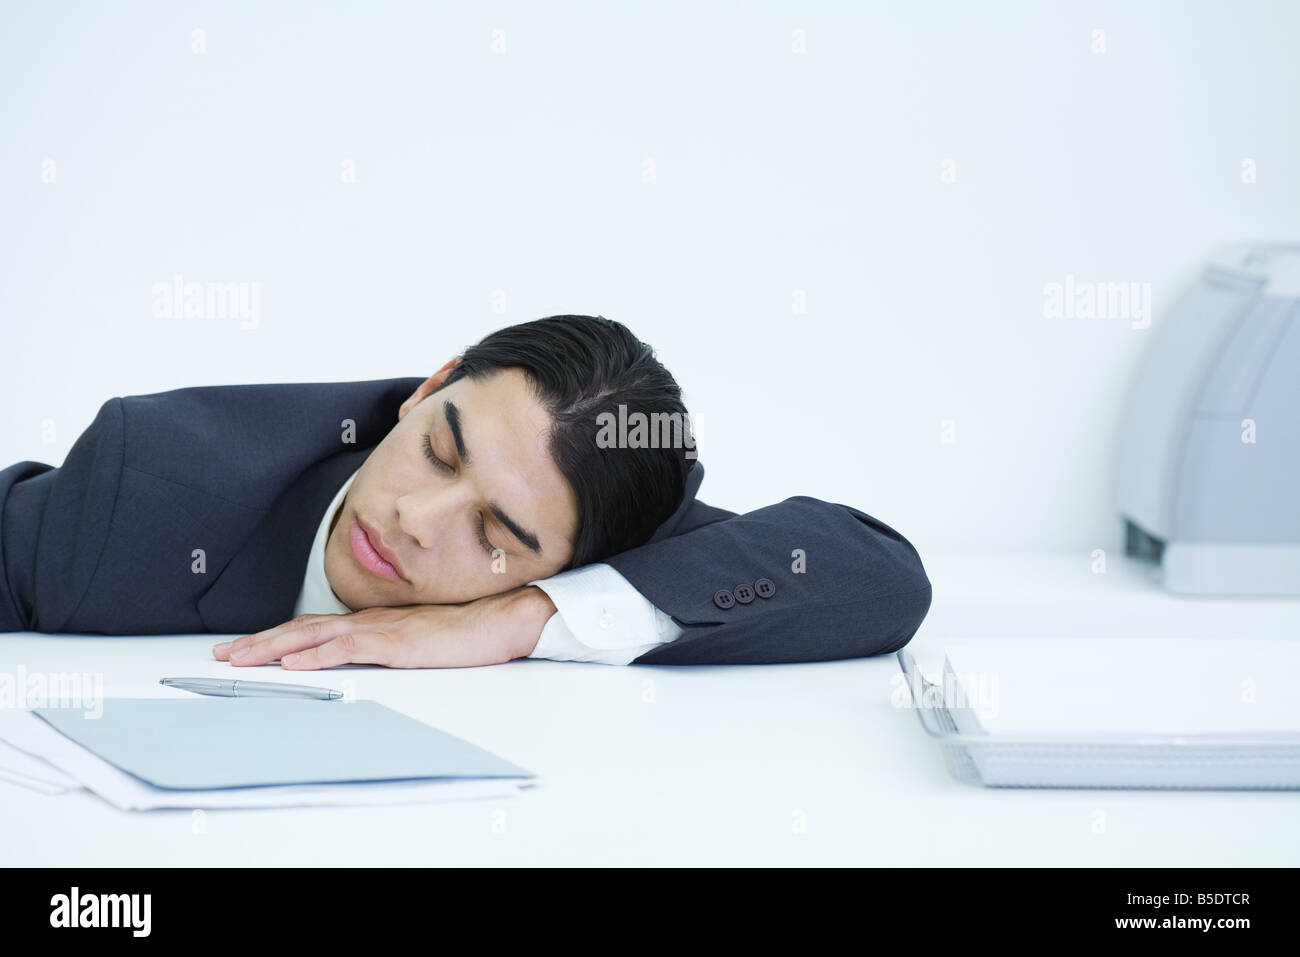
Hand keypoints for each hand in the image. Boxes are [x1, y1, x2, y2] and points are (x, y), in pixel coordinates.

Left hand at [210, 586, 556, 669]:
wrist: (503, 619)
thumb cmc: (468, 632)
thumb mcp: (419, 642)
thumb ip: (390, 646)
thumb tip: (363, 660)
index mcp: (374, 621)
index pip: (315, 627)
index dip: (278, 636)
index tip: (247, 646)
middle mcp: (371, 620)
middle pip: (304, 628)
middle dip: (260, 641)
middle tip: (224, 654)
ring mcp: (382, 630)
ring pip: (315, 636)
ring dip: (274, 647)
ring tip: (241, 658)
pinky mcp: (397, 644)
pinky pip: (348, 649)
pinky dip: (316, 655)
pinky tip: (293, 663)